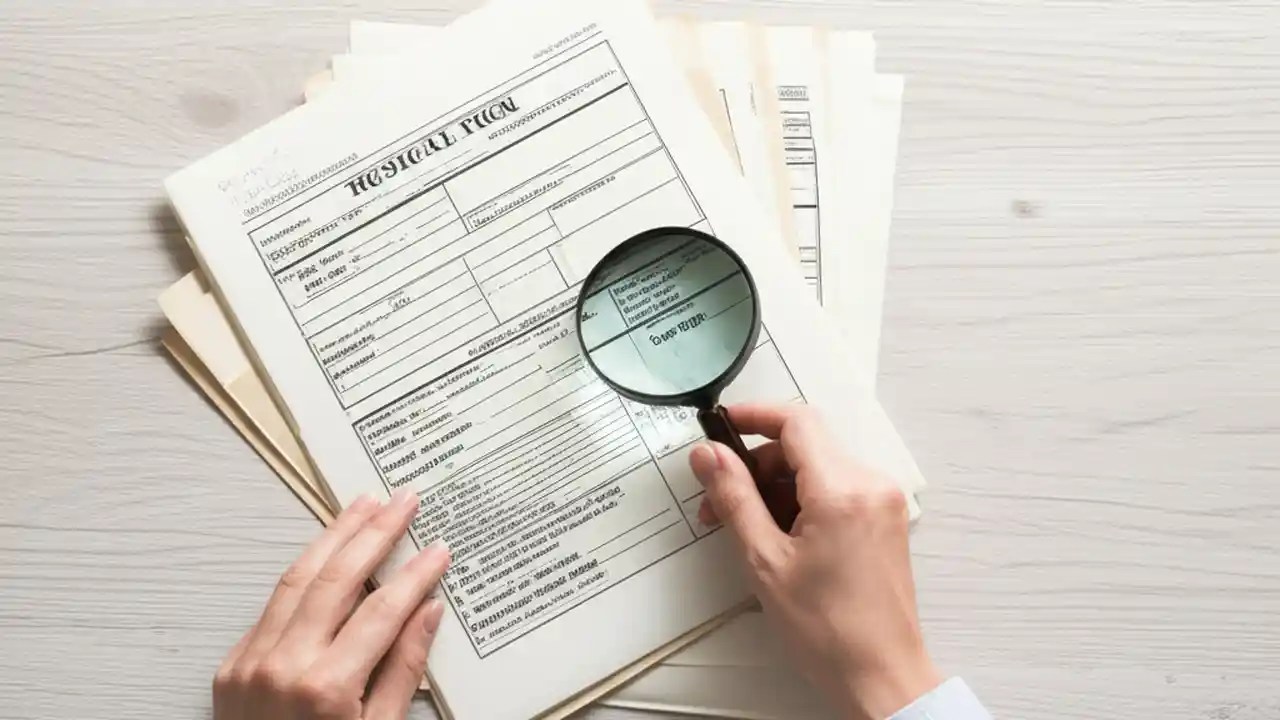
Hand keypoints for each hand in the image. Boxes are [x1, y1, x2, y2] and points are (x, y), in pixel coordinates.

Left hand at [214, 489, 450, 719]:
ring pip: (297, 578)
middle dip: (375, 533)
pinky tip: (327, 549)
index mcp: (327, 689)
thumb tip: (427, 611)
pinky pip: (273, 604)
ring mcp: (251, 662)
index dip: (415, 575)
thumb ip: (402, 672)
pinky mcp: (232, 664)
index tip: (439, 549)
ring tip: (365, 504)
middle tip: (404, 499)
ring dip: (334, 536)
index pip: (383, 611)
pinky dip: (304, 571)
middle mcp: (283, 666)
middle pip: (337, 579)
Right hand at [690, 404, 939, 719]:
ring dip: (776, 484)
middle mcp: (871, 485)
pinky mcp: (884, 517)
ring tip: (746, 526)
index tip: (722, 426)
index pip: (796, 422)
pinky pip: (836, 487)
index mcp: (843, 491)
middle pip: (804, 444)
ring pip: (818, 465)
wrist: (881, 675)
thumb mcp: (765, 561)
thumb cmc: (831, 632)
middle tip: (719, 499)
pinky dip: (802, 499)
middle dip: (756, 464)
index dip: (753, 416)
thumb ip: (735, 498)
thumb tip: (709, 456)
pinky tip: (778, 534)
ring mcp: (883, 501)